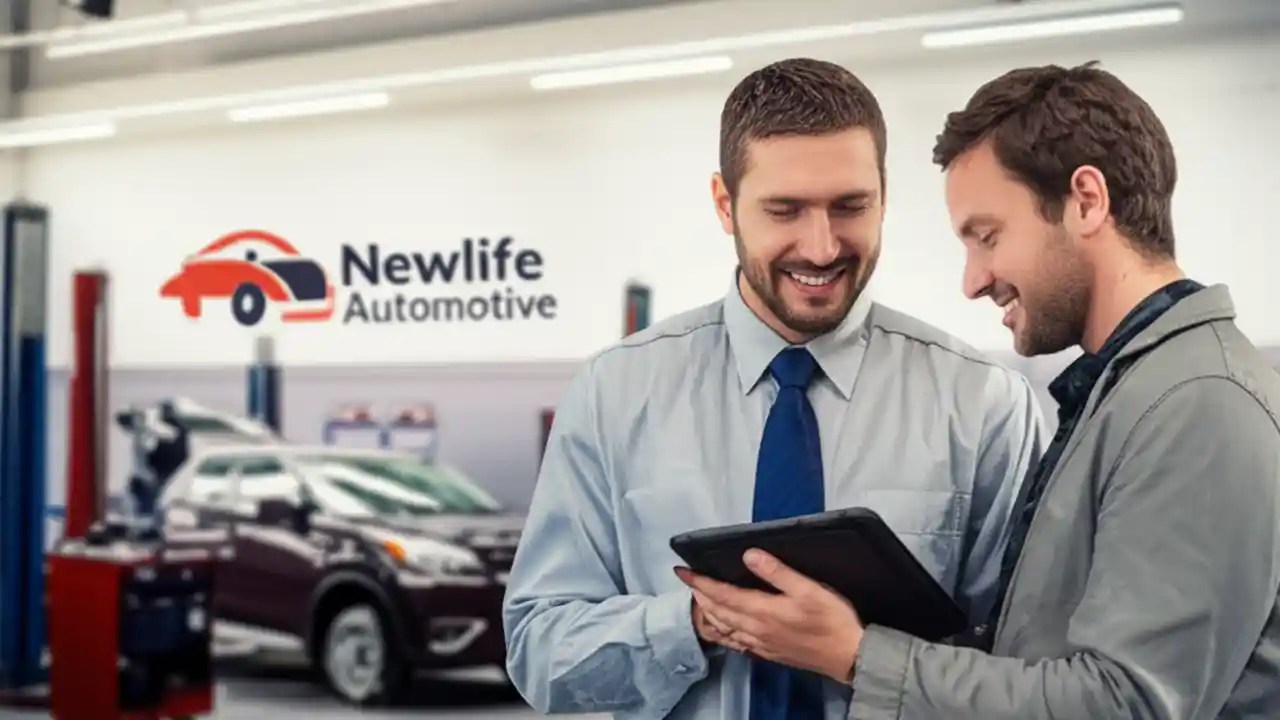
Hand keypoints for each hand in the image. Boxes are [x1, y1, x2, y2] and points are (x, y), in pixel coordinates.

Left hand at [675, 549, 864, 682]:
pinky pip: (737, 642)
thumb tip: (749, 555)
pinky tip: (725, 630)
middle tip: (689, 581)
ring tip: (701, 600)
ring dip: (709, 613)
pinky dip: (724, 632)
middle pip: (719, 611)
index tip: (682, 571)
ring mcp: (761, 644)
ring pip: (725, 628)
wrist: (848, 656)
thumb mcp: (808, 589)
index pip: (722, 594)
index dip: (700, 582)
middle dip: (701, 595)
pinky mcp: (770, 653)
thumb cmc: (832, 619)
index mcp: (762, 611)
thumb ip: (777, 572)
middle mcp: (756, 629)